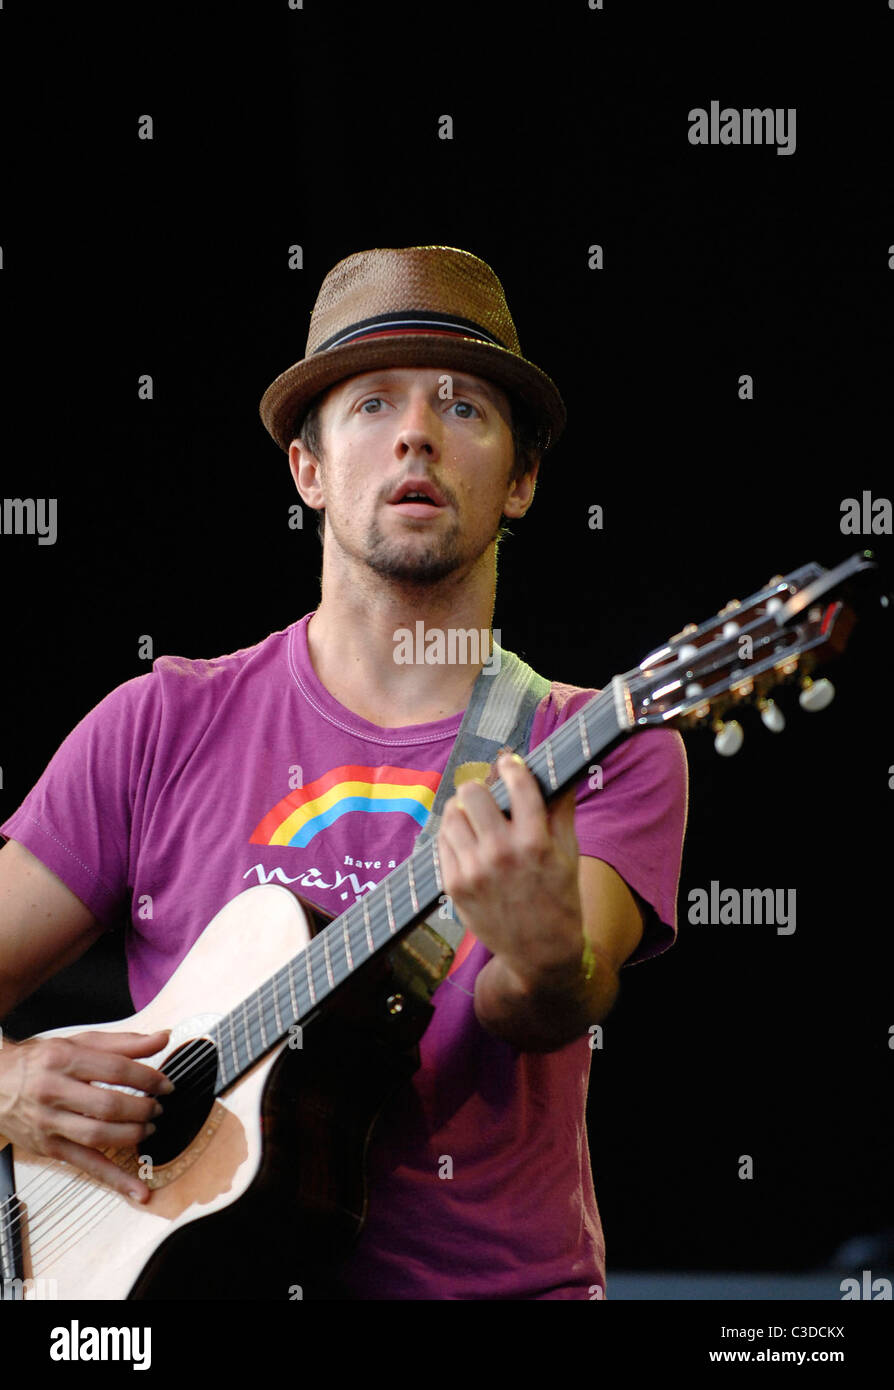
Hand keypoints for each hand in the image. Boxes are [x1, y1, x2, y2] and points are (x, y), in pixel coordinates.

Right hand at [0, 1029, 172, 1201]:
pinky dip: (115, 1180)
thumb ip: (123, 1042)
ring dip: (132, 1135)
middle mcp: (54, 1091)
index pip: (116, 1070)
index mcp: (64, 1059)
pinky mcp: (49, 1149)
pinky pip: (86, 1166)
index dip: (148, 1078)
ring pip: (98, 1136)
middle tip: (157, 1107)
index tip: (165, 1085)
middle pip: (108, 1105)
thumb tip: (162, 1037)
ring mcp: (50, 1123)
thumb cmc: (40, 1061)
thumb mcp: (78, 1042)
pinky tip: (137, 1190)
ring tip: (148, 1129)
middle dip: (142, 1108)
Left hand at [436, 752, 583, 984]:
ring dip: (462, 811)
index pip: (517, 785)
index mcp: (536, 843)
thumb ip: (562, 810)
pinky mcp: (454, 886)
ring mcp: (474, 871)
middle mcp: (501, 854)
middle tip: (486, 795)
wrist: (541, 954)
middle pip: (471, 793)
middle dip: (479, 788)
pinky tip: (466, 841)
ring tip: (473, 818)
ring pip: (451, 815)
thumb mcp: (570, 854)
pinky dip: (453, 836)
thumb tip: (559, 774)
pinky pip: (442, 843)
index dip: (511, 767)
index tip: (508, 763)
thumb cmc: (559, 899)